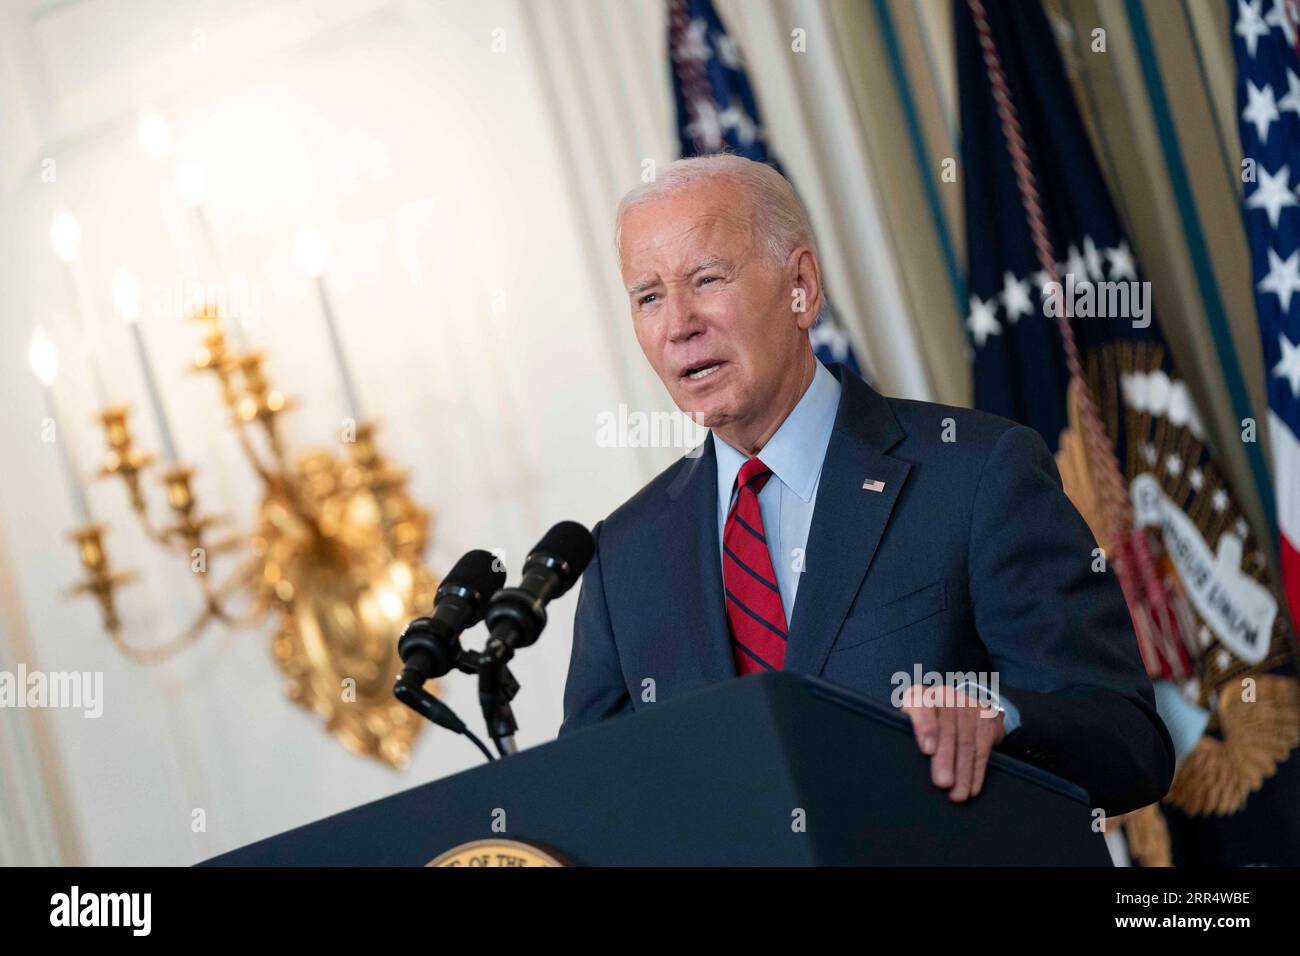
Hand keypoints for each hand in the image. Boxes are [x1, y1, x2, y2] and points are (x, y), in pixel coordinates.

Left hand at [899, 684, 1005, 801]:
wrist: (958, 706)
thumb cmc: (925, 722)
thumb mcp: (909, 722)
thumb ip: (904, 734)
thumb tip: (898, 764)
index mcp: (919, 695)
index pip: (921, 704)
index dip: (925, 726)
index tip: (927, 750)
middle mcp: (944, 695)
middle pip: (947, 727)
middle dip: (945, 758)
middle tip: (942, 783)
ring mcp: (967, 703)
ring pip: (966, 740)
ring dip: (963, 771)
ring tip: (957, 794)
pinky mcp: (985, 717)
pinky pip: (983, 747)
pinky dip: (977, 770)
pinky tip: (972, 787)